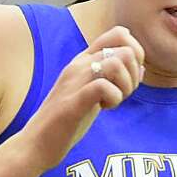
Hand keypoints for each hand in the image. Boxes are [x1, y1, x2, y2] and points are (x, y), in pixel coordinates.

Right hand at [20, 25, 144, 169]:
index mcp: (83, 60)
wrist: (36, 144)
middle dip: (133, 73)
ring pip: (116, 63)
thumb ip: (113, 78)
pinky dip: (114, 98)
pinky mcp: (73, 102)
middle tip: (123, 93)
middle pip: (125, 49)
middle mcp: (78, 65)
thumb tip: (141, 67)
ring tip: (114, 101)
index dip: (135, 53)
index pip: (120, 33)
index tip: (128, 78)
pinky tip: (105, 109)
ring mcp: (74, 82)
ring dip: (125, 85)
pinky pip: (103, 86)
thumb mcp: (92, 94)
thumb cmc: (66, 121)